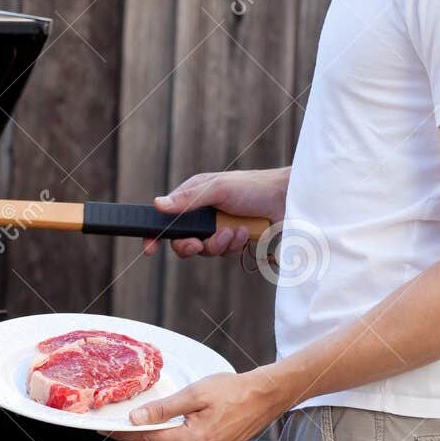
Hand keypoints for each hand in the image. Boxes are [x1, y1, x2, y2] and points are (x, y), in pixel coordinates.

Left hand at [103, 369, 285, 440]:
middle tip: (116, 421)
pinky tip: (161, 423)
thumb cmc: (234, 392)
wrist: (263, 397)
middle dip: (136, 433)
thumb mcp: (194, 395)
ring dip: (153, 433)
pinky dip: (168, 434)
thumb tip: (137, 419)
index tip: (106, 429)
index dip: (124, 433)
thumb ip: (164, 409)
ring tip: (135, 420)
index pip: (147, 439)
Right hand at [140, 167, 289, 258]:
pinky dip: (234, 246)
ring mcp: (219, 228)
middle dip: (192, 245)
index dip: (156, 235)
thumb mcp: (218, 189)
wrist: (289, 200)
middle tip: (198, 245)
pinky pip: (225, 253)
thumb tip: (158, 204)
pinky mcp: (235, 240)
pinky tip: (245, 235)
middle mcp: (204, 214)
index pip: (167, 218)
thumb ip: (189, 199)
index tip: (150, 249)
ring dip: (219, 244)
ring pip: (206, 250)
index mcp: (193, 197)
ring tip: (234, 231)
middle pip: (183, 241)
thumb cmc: (254, 187)